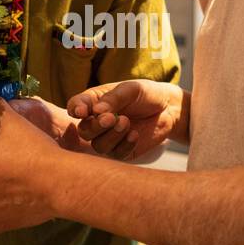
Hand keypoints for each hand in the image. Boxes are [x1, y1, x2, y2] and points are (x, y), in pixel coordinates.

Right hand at [67, 80, 182, 159]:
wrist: (168, 108)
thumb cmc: (145, 94)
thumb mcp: (130, 90)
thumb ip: (113, 98)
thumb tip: (96, 111)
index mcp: (94, 103)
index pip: (76, 106)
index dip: (75, 110)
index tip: (82, 111)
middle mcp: (96, 122)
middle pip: (84, 131)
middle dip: (96, 126)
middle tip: (111, 118)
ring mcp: (108, 138)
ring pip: (98, 146)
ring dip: (111, 136)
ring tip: (127, 122)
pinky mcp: (121, 151)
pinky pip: (116, 154)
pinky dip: (124, 145)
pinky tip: (135, 134)